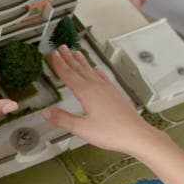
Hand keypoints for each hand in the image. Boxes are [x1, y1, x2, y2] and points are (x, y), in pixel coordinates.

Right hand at [42, 45, 161, 155]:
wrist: (136, 135)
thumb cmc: (112, 132)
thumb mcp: (81, 128)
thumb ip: (62, 119)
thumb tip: (47, 112)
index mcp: (87, 92)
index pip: (68, 74)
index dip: (59, 64)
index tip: (53, 55)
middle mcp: (97, 87)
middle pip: (79, 68)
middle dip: (69, 58)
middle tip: (62, 48)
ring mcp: (108, 89)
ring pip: (91, 71)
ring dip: (82, 61)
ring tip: (76, 53)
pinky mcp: (115, 94)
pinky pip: (103, 77)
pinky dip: (97, 71)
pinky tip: (96, 69)